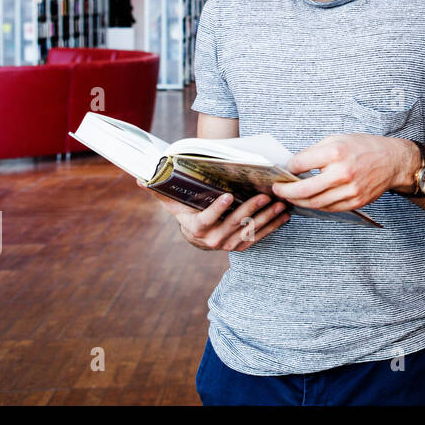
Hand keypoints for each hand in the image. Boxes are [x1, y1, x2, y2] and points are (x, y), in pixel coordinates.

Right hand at [150, 188, 289, 251]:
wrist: (198, 235)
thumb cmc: (187, 212)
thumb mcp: (173, 202)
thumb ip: (160, 191)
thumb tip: (140, 178)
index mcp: (196, 228)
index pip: (206, 219)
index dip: (216, 209)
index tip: (227, 196)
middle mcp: (213, 239)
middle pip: (233, 223)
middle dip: (250, 209)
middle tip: (264, 196)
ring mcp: (229, 244)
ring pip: (250, 230)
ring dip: (267, 218)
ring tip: (279, 204)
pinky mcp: (242, 245)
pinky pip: (260, 236)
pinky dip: (273, 226)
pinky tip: (285, 215)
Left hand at [274, 133, 416, 211]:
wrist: (392, 161)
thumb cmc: (364, 147)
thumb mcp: (337, 139)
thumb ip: (315, 152)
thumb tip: (294, 165)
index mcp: (336, 152)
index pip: (300, 164)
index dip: (288, 168)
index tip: (285, 170)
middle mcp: (343, 173)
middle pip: (304, 190)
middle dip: (286, 192)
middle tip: (277, 190)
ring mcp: (350, 190)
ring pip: (315, 203)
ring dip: (298, 201)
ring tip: (291, 197)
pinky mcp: (355, 202)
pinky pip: (329, 208)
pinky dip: (316, 205)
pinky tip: (310, 200)